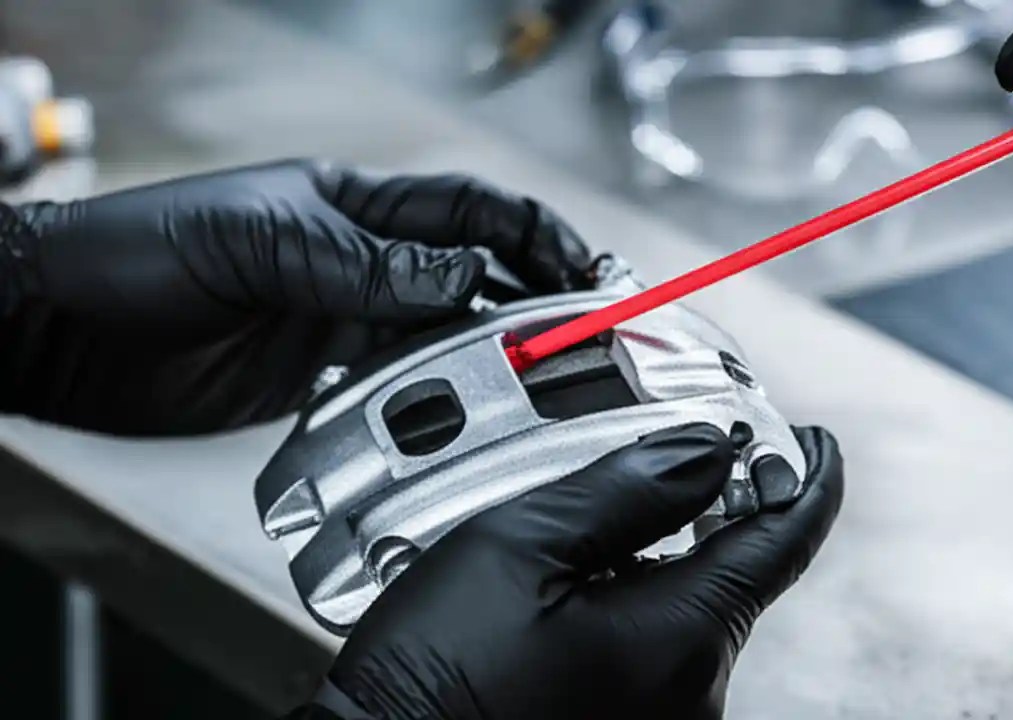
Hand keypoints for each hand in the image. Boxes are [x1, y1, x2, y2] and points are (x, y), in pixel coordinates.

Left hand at [0, 159, 592, 435]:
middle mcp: (354, 258)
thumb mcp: (260, 244)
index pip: (461, 210)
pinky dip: (431, 393)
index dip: (529, 231)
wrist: (62, 328)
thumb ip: (363, 264)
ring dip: (487, 351)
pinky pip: (393, 380)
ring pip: (438, 331)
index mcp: (346, 203)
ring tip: (537, 378)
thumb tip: (463, 278)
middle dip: (529, 296)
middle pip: (465, 273)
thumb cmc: (140, 253)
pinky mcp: (316, 371)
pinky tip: (462, 409)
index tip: (582, 266)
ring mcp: (337, 315)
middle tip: (583, 332)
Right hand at [310, 423, 842, 719]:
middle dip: (714, 507)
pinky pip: (661, 647)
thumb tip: (706, 449)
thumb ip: (627, 487)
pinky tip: (574, 583)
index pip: (784, 540)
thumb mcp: (520, 547)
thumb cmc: (436, 674)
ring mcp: (667, 718)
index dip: (808, 477)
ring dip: (663, 554)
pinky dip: (637, 599)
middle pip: (737, 571)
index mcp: (682, 637)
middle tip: (667, 456)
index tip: (812, 439)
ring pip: (695, 606)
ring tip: (586, 526)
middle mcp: (693, 691)